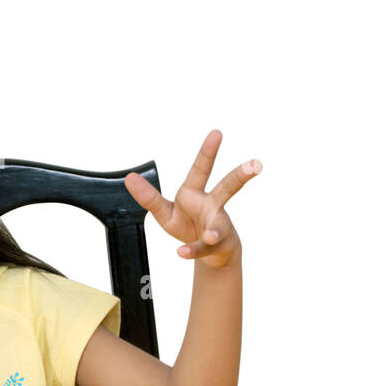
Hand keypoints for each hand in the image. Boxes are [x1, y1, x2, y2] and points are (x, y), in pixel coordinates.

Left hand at [123, 129, 259, 269]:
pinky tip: (181, 252)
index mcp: (196, 193)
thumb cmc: (188, 225)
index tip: (217, 132)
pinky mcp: (214, 246)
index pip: (202, 169)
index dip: (208, 151)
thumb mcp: (164, 212)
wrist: (209, 252)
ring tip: (211, 235)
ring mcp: (216, 226)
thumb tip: (129, 177)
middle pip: (227, 188)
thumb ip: (148, 196)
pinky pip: (202, 249)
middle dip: (240, 175)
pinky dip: (192, 251)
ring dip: (215, 230)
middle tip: (256, 164)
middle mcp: (211, 206)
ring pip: (219, 226)